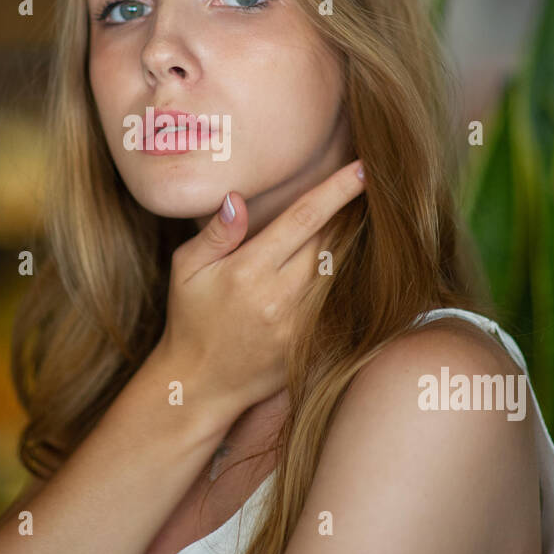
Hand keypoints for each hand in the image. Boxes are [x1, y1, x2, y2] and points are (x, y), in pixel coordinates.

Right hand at [156, 160, 365, 431]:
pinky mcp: (312, 345)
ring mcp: (301, 325)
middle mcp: (280, 297)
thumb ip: (215, 233)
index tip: (364, 168)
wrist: (201, 384)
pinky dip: (348, 282)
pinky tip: (358, 268)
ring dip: (353, 245)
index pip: (304, 218)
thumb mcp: (186, 269)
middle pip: (333, 242)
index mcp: (249, 270)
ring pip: (341, 272)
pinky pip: (341, 304)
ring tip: (363, 221)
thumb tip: (238, 199)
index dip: (338, 189)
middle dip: (351, 213)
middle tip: (368, 189)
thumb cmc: (190, 318)